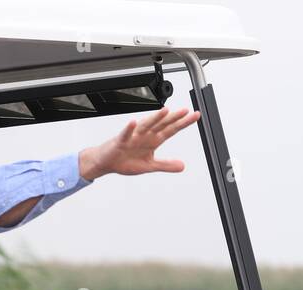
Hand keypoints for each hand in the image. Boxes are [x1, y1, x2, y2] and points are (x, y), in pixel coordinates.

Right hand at [78, 108, 200, 179]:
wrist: (106, 162)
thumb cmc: (125, 160)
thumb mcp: (149, 165)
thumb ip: (166, 164)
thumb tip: (182, 166)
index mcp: (153, 140)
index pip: (171, 129)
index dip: (183, 123)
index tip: (195, 116)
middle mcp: (145, 135)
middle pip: (161, 124)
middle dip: (173, 118)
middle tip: (185, 111)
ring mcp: (133, 137)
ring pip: (146, 125)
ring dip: (155, 118)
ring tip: (165, 111)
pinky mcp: (121, 141)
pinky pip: (125, 134)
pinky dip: (129, 129)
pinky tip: (133, 123)